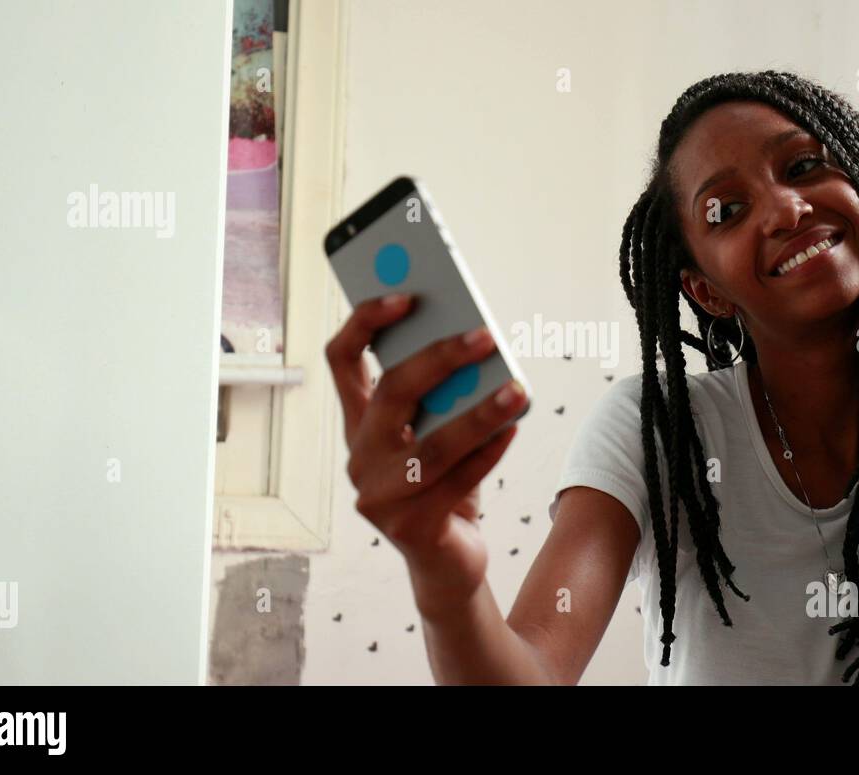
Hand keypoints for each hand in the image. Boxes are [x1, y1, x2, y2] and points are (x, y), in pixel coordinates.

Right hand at [324, 293, 525, 612]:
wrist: (448, 562)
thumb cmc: (446, 485)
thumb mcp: (435, 434)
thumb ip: (442, 398)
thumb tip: (475, 347)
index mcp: (359, 423)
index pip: (341, 359)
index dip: (366, 321)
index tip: (406, 294)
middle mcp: (360, 456)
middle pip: (390, 393)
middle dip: (439, 359)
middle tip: (484, 336)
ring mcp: (379, 496)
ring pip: (430, 444)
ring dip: (478, 413)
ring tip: (516, 390)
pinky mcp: (409, 528)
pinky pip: (455, 482)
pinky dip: (487, 454)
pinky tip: (512, 431)